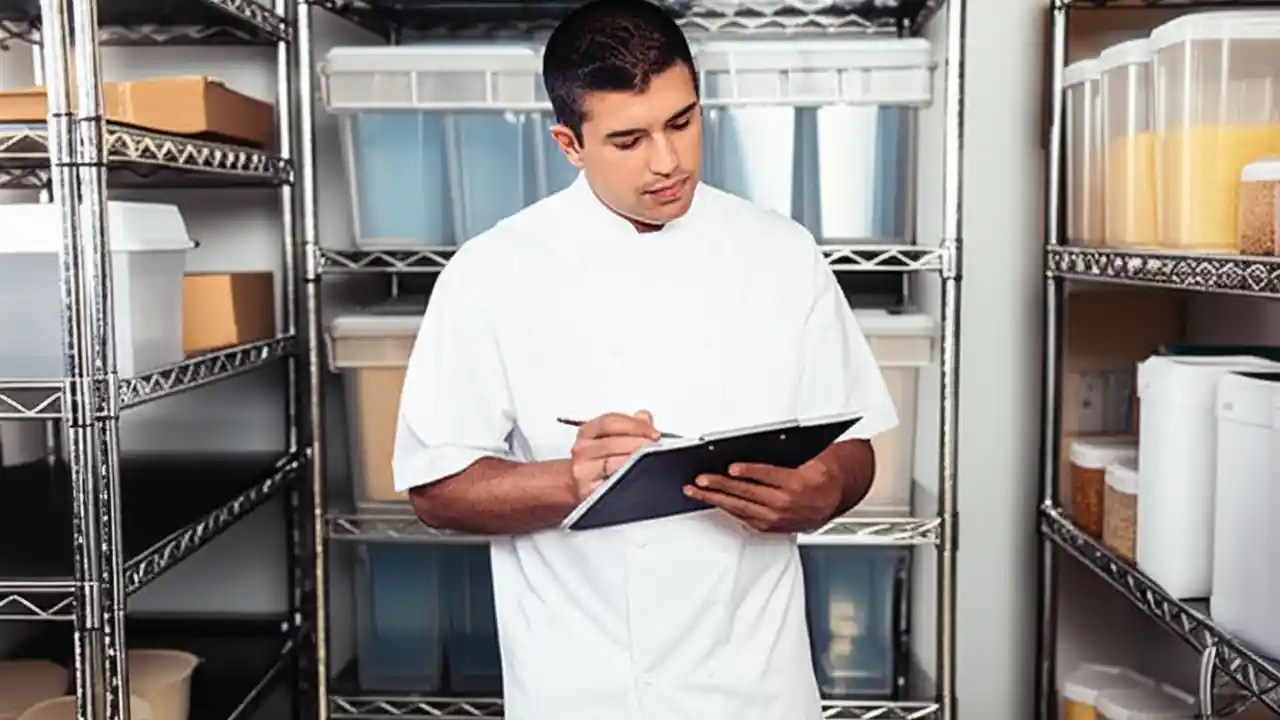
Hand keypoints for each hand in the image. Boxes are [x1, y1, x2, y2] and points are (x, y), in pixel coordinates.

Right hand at [568, 410, 660, 500]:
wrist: (582, 484)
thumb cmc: (599, 460)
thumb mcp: (611, 438)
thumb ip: (630, 425)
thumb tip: (644, 417)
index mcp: (587, 432)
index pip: (610, 422)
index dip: (635, 426)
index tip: (654, 433)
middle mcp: (582, 450)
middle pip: (612, 443)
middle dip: (639, 445)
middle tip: (656, 447)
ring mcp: (583, 471)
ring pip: (612, 464)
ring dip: (635, 462)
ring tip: (650, 461)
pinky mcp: (588, 491)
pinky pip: (612, 484)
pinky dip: (627, 479)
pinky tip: (638, 476)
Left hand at [683, 461, 840, 533]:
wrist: (834, 499)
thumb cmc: (820, 476)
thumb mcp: (809, 460)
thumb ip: (784, 458)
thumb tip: (757, 449)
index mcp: (795, 483)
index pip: (767, 475)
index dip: (749, 471)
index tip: (732, 468)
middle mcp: (784, 503)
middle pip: (747, 493)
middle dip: (721, 486)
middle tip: (701, 480)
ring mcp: (776, 517)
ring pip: (741, 508)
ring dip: (716, 499)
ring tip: (697, 492)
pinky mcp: (771, 526)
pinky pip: (744, 517)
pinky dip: (727, 508)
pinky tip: (713, 501)